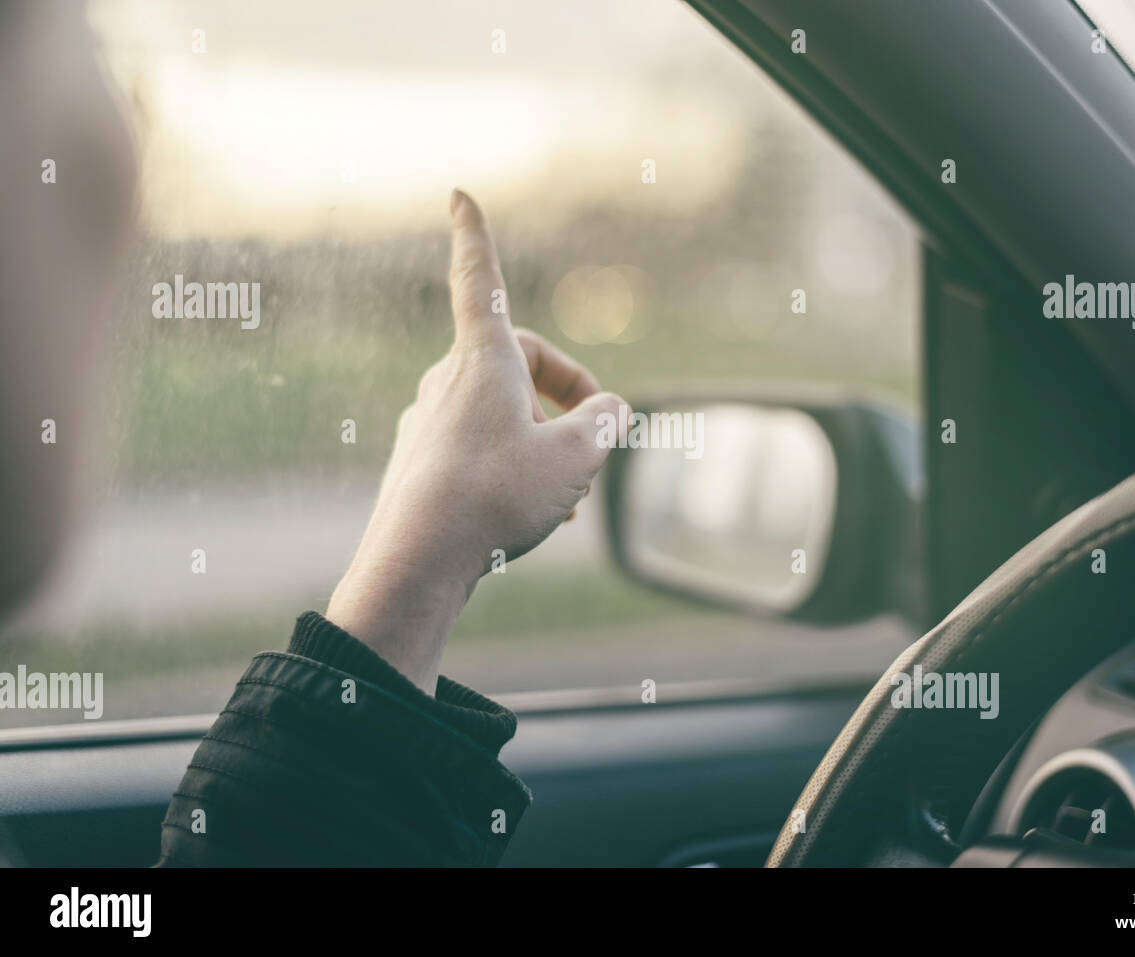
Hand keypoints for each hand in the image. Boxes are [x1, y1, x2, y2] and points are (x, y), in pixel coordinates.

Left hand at [326, 189, 624, 692]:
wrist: (416, 563)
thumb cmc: (496, 497)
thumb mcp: (575, 458)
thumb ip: (604, 423)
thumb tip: (609, 411)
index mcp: (483, 360)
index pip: (480, 280)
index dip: (476, 236)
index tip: (459, 195)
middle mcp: (447, 382)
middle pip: (516, 362)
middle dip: (563, 393)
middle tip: (594, 440)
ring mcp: (428, 423)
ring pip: (501, 413)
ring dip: (543, 441)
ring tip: (569, 497)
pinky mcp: (420, 463)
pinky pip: (479, 448)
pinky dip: (514, 467)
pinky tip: (535, 517)